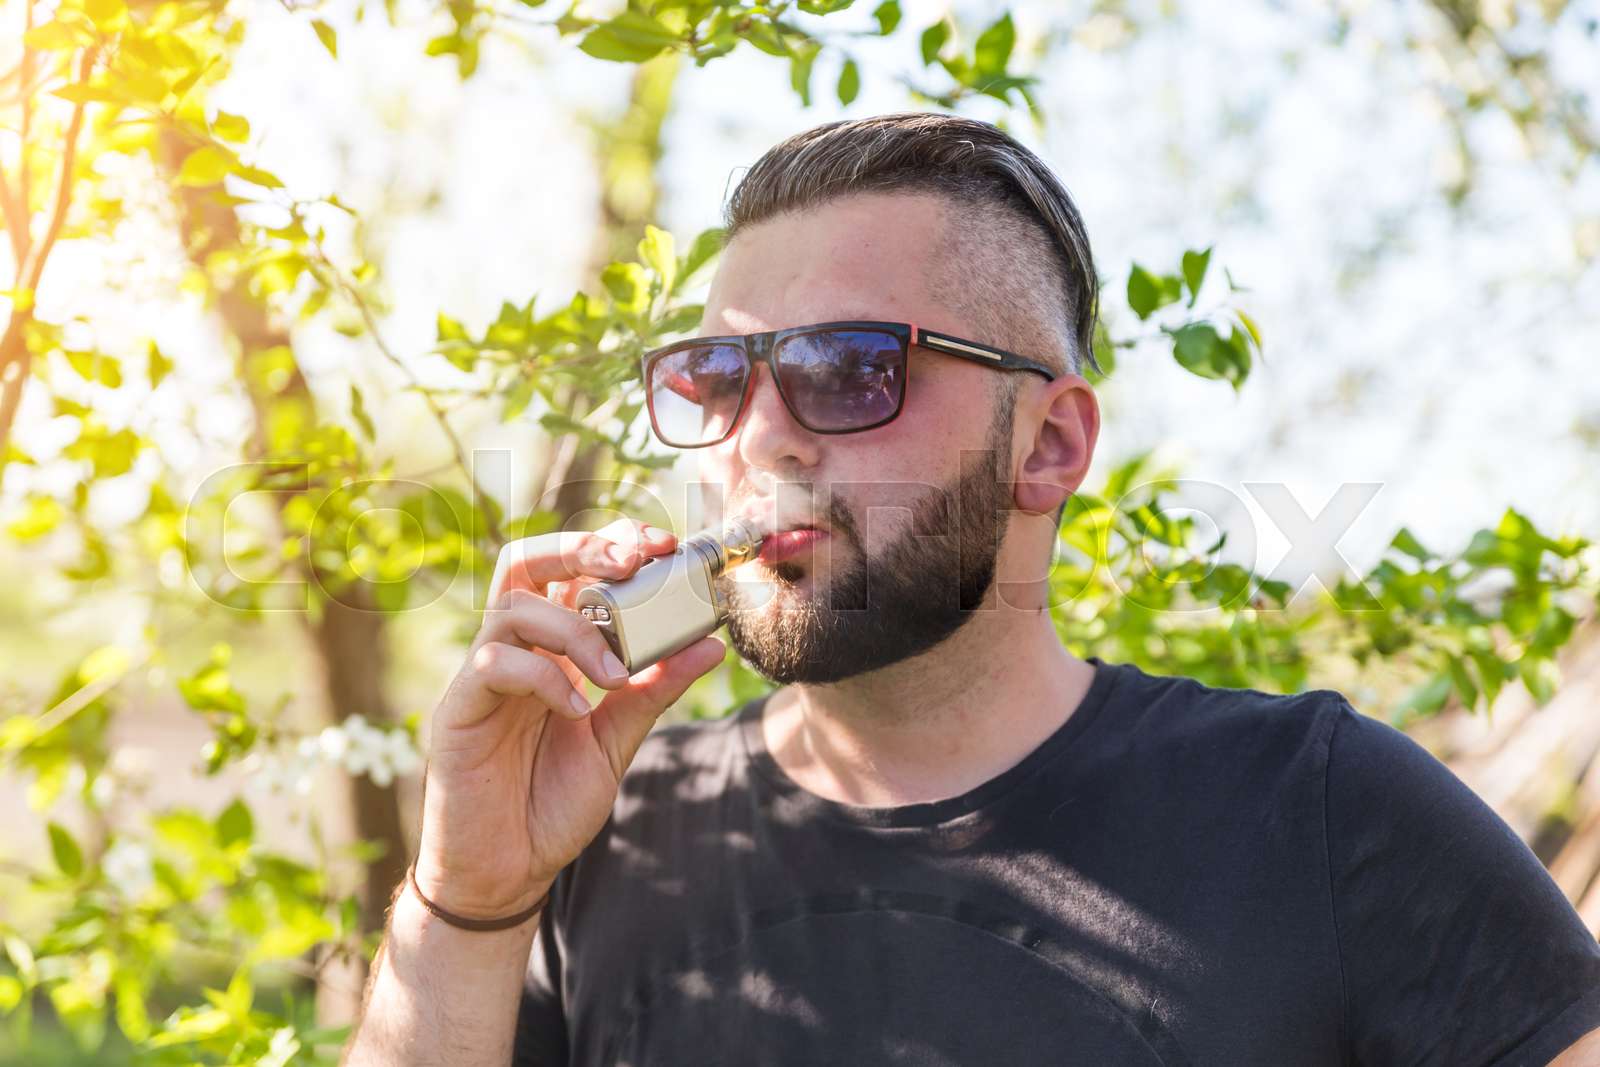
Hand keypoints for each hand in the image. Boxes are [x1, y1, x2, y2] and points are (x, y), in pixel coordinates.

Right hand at [412, 519, 725, 918]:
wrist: (509, 872)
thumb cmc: (553, 804)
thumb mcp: (618, 740)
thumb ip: (657, 690)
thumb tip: (711, 642)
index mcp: (551, 650)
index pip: (570, 571)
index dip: (610, 544)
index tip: (662, 546)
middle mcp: (514, 651)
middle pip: (526, 562)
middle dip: (581, 547)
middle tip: (632, 563)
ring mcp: (481, 678)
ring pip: (513, 607)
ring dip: (573, 629)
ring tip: (615, 675)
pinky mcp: (458, 711)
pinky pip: (493, 663)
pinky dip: (543, 676)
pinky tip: (576, 710)